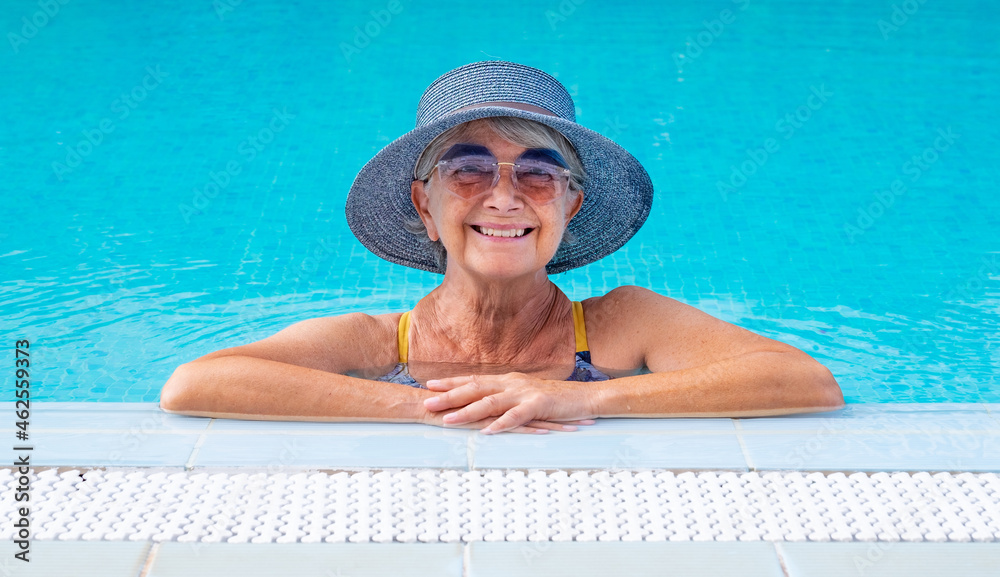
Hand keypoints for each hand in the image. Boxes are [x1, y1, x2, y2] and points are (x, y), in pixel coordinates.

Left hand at [422, 372, 597, 433]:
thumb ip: (505, 399)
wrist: (583, 397)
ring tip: (448, 419)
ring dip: (467, 411)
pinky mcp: (538, 406)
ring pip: (490, 402)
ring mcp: (525, 394)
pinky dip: (500, 424)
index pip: (474, 380)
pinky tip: (487, 431)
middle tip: (426, 401)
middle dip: (449, 395)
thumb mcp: (525, 396)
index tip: (429, 385)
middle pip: (475, 388)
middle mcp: (512, 384)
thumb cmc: (554, 401)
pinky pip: (516, 416)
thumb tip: (484, 405)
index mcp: (508, 381)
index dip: (451, 382)